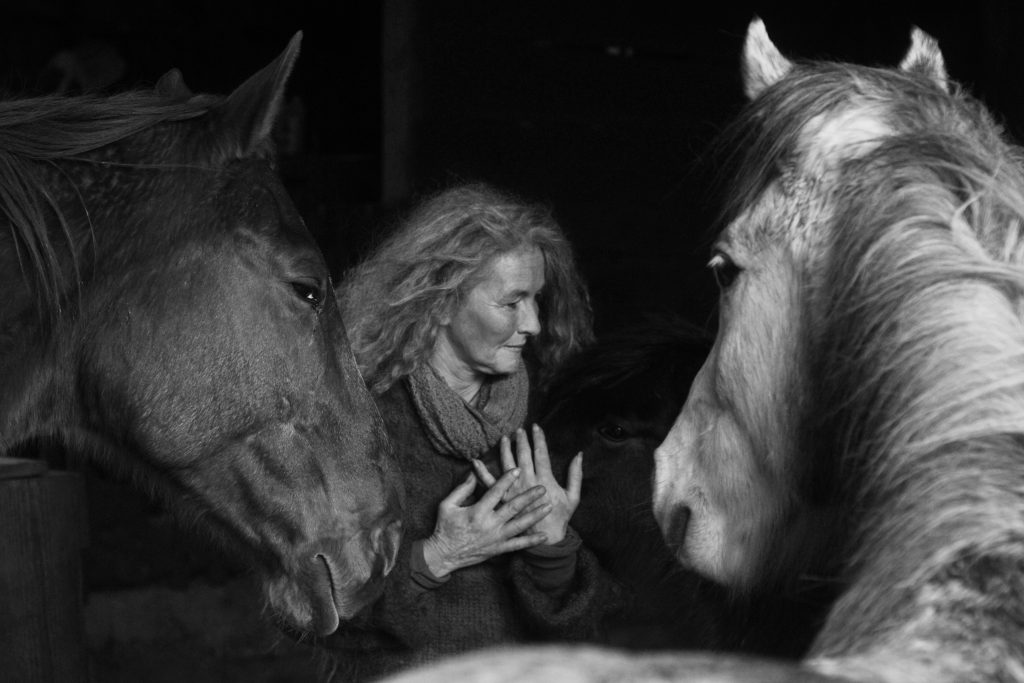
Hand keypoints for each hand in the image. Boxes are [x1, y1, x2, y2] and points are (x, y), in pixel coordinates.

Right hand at [422, 467, 551, 577]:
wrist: (443, 555)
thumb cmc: (444, 527)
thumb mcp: (447, 504)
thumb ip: (462, 488)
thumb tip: (475, 472)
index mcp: (477, 512)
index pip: (495, 492)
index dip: (507, 480)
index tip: (518, 469)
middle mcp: (489, 524)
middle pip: (513, 508)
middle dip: (529, 497)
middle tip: (542, 488)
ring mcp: (495, 538)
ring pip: (519, 525)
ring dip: (535, 515)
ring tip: (548, 506)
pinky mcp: (498, 549)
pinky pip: (517, 545)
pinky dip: (531, 541)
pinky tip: (543, 536)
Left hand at [473, 424, 581, 544]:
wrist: (545, 540)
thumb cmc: (560, 517)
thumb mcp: (573, 497)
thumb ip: (576, 474)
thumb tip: (579, 454)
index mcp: (544, 480)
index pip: (541, 454)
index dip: (538, 439)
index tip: (536, 427)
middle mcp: (527, 483)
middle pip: (523, 456)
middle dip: (521, 441)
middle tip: (519, 430)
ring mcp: (513, 491)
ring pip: (507, 465)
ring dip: (505, 450)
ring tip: (504, 438)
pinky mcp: (502, 500)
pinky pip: (490, 484)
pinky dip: (481, 473)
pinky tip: (475, 462)